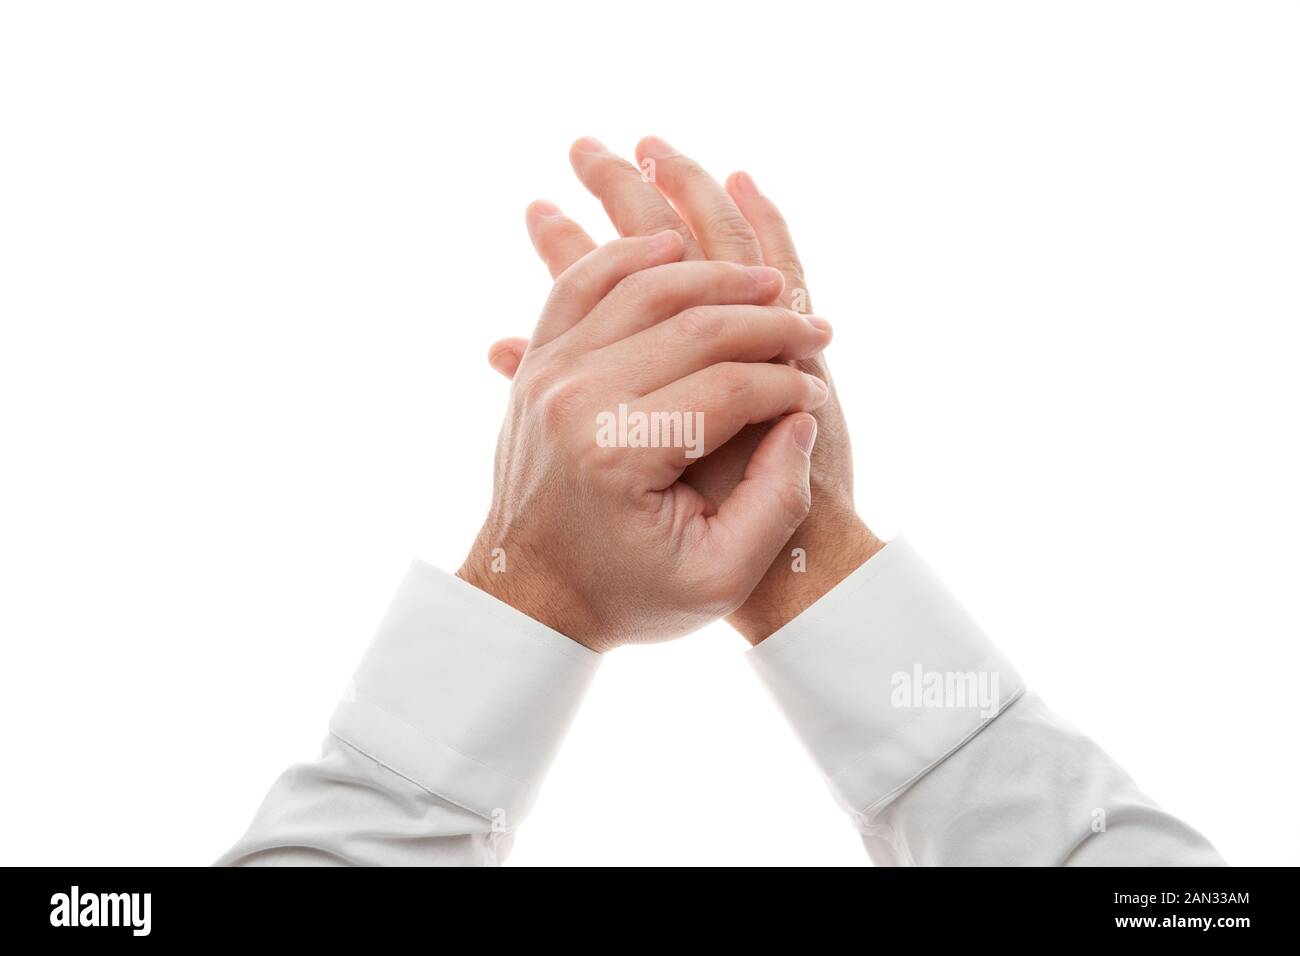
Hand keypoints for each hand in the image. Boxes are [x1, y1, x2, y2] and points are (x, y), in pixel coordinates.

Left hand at [460, 231, 832, 651]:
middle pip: (689, 323)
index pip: (726, 386)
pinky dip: (630, 256)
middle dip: (765, 320)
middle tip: (814, 329)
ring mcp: (548, 375)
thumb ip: (777, 502)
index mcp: (619, 453)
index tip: (815, 398)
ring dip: (709, 274)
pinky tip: (677, 248)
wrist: (529, 597)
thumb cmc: (628, 593)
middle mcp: (575, 399)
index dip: (786, 384)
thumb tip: (800, 419)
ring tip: (765, 286)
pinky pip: (582, 283)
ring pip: (639, 284)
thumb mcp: (720, 577)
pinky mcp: (538, 366)